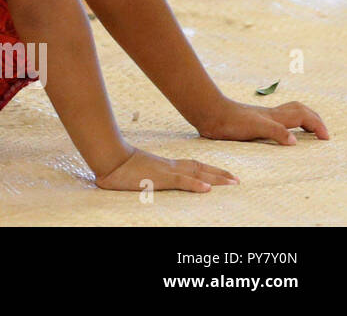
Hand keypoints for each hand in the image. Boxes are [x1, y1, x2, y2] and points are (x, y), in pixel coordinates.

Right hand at [95, 147, 238, 192]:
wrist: (109, 159)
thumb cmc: (117, 167)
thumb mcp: (136, 174)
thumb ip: (144, 177)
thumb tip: (144, 181)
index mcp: (165, 166)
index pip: (192, 166)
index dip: (209, 169)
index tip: (224, 174)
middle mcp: (169, 166)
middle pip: (200, 168)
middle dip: (220, 174)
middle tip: (238, 180)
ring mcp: (166, 171)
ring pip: (197, 173)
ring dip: (216, 178)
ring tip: (233, 183)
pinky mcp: (160, 178)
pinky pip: (181, 181)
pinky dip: (195, 184)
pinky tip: (207, 188)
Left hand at [195, 97, 329, 144]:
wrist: (208, 113)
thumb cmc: (229, 121)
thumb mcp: (255, 128)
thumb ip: (276, 132)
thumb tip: (294, 142)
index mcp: (275, 117)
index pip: (304, 117)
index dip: (317, 126)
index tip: (325, 139)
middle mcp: (270, 115)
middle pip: (299, 110)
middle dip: (313, 119)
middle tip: (321, 132)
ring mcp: (261, 116)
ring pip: (288, 112)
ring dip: (302, 118)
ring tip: (307, 130)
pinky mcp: (252, 121)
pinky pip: (276, 119)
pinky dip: (285, 123)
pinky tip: (279, 131)